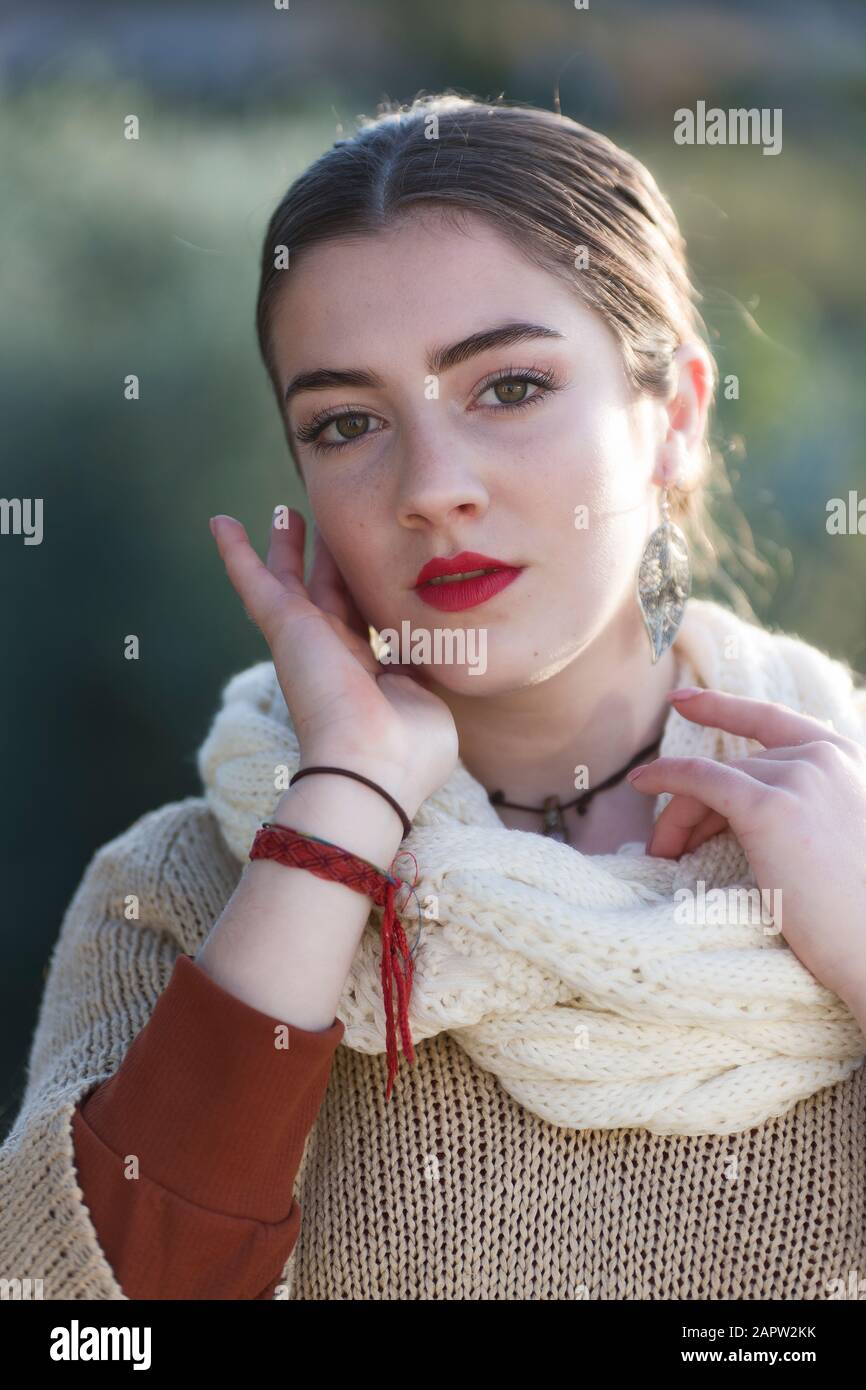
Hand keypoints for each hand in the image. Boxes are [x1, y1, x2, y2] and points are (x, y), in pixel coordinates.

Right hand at [209, 508, 457, 817]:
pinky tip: (219, 521)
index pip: (366, 626)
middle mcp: (336, 657)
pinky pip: (255, 583)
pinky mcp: (286, 629)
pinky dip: (236, 553)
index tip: (377, 571)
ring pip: (291, 583)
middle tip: (324, 528)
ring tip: (284, 513)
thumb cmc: (410, 751)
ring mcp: (308, 643)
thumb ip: (429, 669)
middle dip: (327, 563)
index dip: (370, 596)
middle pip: (328, 597)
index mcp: (371, 676)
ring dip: (286, 548)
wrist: (373, 767)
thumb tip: (432, 643)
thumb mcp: (431, 699)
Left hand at [627, 686, 865, 1017]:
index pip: (776, 721)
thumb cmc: (857, 915)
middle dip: (697, 803)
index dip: (726, 707)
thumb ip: (808, 807)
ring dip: (681, 815)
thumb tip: (739, 807)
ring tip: (662, 853)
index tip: (685, 700)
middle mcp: (825, 759)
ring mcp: (800, 777)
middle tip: (668, 843)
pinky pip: (701, 779)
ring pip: (715, 780)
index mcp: (848, 761)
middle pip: (737, 765)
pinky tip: (641, 782)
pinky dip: (666, 777)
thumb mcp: (841, 838)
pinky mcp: (769, 807)